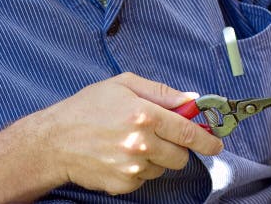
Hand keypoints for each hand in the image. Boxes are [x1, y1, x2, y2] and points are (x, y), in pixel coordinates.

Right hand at [37, 72, 222, 195]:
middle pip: (181, 156)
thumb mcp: (123, 85)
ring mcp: (132, 167)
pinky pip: (145, 179)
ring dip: (156, 158)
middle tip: (161, 136)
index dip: (207, 139)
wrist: (55, 140)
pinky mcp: (123, 184)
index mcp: (144, 114)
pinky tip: (120, 155)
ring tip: (132, 142)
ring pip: (164, 168)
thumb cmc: (87, 108)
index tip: (216, 143)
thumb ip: (161, 92)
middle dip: (177, 147)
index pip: (189, 132)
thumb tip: (191, 100)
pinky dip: (140, 169)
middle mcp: (141, 143)